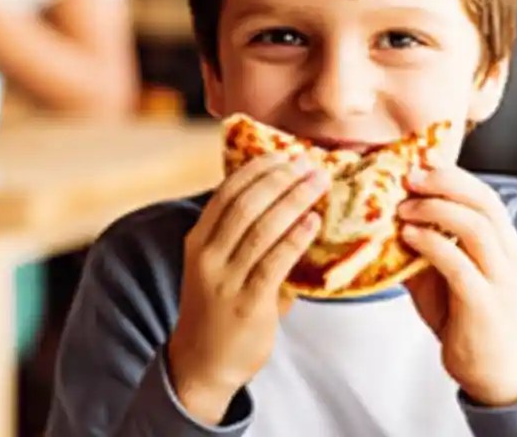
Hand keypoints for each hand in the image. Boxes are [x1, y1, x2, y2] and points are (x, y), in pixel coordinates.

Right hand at [166, 153, 326, 423]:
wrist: (203, 361)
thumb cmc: (218, 310)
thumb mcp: (218, 267)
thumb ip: (245, 241)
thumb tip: (290, 207)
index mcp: (198, 241)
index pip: (226, 193)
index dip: (257, 170)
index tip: (284, 155)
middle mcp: (207, 255)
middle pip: (246, 204)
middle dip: (280, 179)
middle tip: (309, 164)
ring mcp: (226, 279)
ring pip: (262, 228)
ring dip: (294, 200)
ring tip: (319, 183)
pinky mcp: (248, 303)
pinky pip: (274, 263)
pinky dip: (295, 238)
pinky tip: (313, 222)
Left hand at [399, 167, 516, 405]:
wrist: (487, 365)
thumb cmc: (461, 313)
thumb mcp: (435, 269)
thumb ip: (417, 241)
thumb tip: (378, 214)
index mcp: (501, 240)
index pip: (482, 194)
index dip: (451, 173)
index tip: (418, 159)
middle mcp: (508, 254)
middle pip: (483, 202)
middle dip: (443, 182)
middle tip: (407, 177)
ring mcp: (499, 278)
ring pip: (475, 228)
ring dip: (434, 211)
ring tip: (401, 208)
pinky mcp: (483, 302)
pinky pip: (459, 264)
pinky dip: (431, 244)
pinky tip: (407, 236)